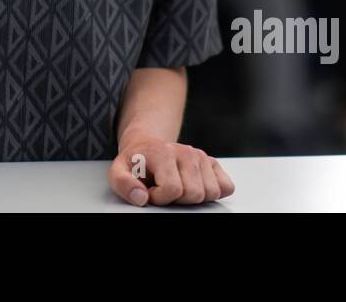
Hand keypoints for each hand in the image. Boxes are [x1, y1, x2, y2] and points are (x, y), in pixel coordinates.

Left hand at [109, 135, 233, 206]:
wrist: (146, 146)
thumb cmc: (135, 162)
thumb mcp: (119, 171)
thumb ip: (123, 184)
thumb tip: (140, 198)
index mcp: (163, 152)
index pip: (173, 189)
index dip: (160, 198)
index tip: (151, 192)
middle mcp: (186, 152)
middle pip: (195, 193)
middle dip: (178, 200)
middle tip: (164, 191)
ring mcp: (201, 157)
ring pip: (211, 192)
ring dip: (194, 197)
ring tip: (178, 187)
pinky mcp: (212, 163)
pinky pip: (227, 186)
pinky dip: (214, 192)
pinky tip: (195, 187)